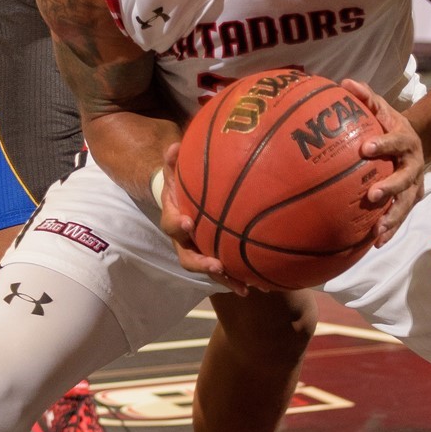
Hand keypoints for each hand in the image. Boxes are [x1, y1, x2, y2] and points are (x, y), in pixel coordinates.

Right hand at [155, 142, 250, 293]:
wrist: (181, 202)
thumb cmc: (181, 185)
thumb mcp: (175, 172)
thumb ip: (173, 160)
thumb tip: (174, 145)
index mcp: (174, 219)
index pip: (172, 224)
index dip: (178, 226)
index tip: (188, 224)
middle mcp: (184, 241)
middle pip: (188, 258)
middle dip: (202, 263)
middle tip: (217, 265)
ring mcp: (198, 252)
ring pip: (209, 269)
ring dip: (224, 278)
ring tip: (242, 286)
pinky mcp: (213, 257)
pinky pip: (225, 271)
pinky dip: (239, 279)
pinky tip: (259, 286)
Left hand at [340, 79, 423, 245]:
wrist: (416, 142)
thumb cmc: (389, 125)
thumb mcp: (381, 108)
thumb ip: (365, 97)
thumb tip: (345, 83)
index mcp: (405, 140)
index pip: (396, 141)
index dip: (383, 145)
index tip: (365, 149)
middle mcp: (413, 164)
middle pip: (405, 177)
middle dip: (390, 187)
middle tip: (372, 195)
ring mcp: (414, 185)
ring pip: (405, 203)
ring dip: (392, 217)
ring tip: (377, 231)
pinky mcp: (410, 201)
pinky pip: (400, 217)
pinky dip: (390, 230)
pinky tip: (375, 243)